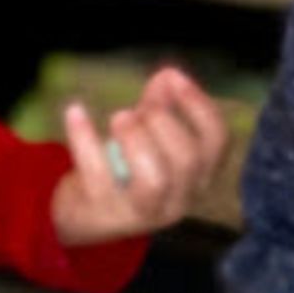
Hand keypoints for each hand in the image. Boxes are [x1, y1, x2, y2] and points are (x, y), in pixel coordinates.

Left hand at [51, 67, 230, 246]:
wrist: (87, 216)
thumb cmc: (127, 170)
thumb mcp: (148, 137)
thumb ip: (161, 106)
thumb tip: (168, 76)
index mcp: (199, 177)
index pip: (217, 140)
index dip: (198, 104)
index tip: (174, 77)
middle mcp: (178, 200)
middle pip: (187, 160)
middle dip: (163, 122)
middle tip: (140, 109)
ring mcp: (142, 212)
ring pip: (154, 179)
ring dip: (136, 138)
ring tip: (118, 117)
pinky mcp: (104, 212)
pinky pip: (98, 173)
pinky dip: (85, 138)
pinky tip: (76, 111)